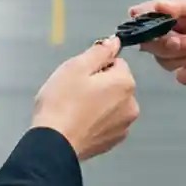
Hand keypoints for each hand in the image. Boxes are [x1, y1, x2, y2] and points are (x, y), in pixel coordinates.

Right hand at [31, 36, 139, 160]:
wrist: (53, 144)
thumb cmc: (62, 102)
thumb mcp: (76, 66)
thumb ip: (99, 51)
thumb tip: (114, 42)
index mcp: (125, 83)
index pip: (116, 62)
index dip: (96, 66)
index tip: (79, 75)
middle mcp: (131, 104)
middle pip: (115, 83)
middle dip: (99, 84)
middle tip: (74, 91)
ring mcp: (124, 126)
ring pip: (112, 103)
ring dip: (98, 102)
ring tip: (75, 108)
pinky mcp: (113, 141)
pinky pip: (107, 121)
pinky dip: (96, 120)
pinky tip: (79, 122)